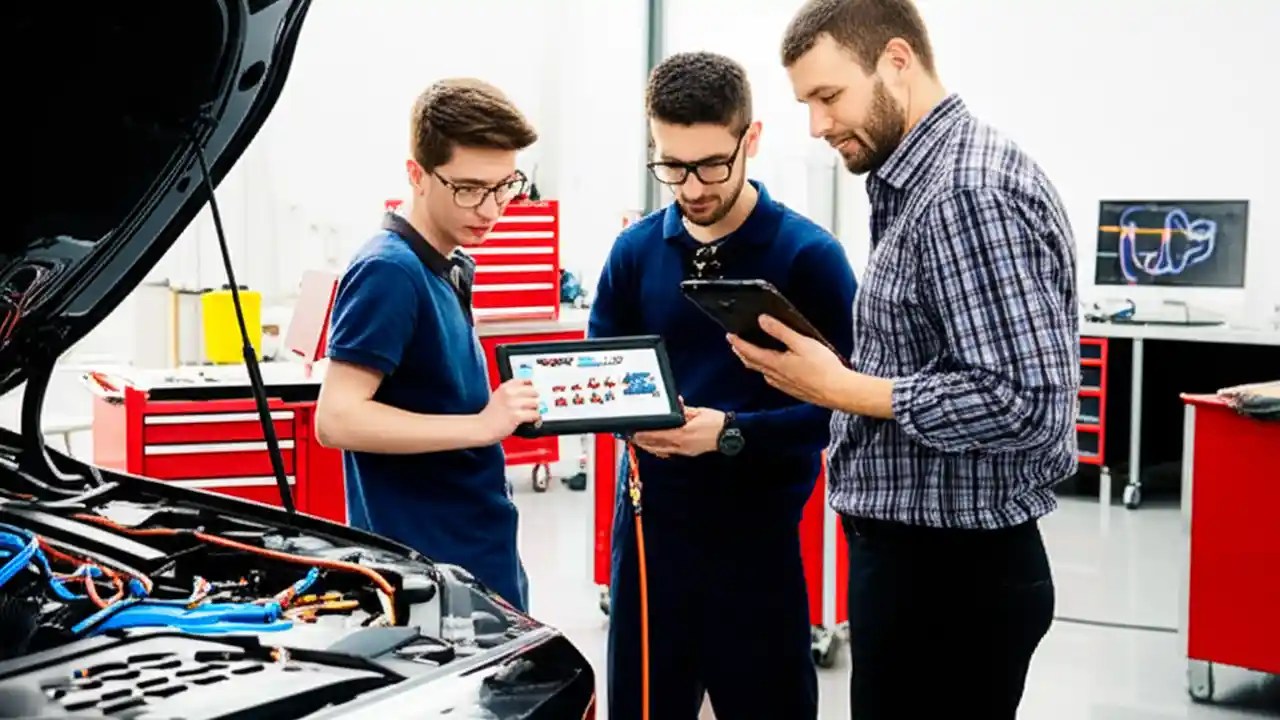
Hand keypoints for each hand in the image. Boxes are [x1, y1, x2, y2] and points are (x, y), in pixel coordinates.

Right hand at [478, 378, 540, 442]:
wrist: (482, 428)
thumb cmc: (491, 415)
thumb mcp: (499, 396)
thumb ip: (512, 391)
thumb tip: (529, 389)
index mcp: (505, 387)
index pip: (525, 380)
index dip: (531, 386)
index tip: (533, 391)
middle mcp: (509, 394)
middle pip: (533, 391)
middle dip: (534, 398)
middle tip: (532, 404)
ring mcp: (513, 404)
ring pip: (535, 403)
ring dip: (535, 409)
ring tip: (530, 413)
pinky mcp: (516, 416)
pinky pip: (534, 414)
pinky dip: (535, 418)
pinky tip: (531, 419)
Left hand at [632, 405, 724, 457]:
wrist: (729, 435)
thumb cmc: (716, 423)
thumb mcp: (697, 412)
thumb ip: (683, 410)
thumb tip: (674, 404)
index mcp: (682, 433)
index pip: (657, 435)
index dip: (644, 434)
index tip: (634, 432)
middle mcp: (681, 445)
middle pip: (656, 445)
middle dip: (642, 441)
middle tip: (632, 437)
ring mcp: (684, 451)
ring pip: (661, 451)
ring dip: (649, 447)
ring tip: (640, 441)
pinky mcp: (688, 453)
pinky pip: (669, 453)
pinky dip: (659, 450)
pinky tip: (655, 447)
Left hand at [728, 314, 848, 407]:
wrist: (838, 392)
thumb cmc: (823, 368)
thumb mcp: (802, 343)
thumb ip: (781, 331)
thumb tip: (762, 320)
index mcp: (775, 363)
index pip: (749, 352)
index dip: (738, 343)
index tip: (729, 335)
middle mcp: (775, 376)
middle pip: (752, 363)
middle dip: (741, 352)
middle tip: (735, 344)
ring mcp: (782, 384)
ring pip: (761, 371)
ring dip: (752, 361)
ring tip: (749, 354)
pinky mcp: (791, 389)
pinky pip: (772, 378)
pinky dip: (765, 369)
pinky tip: (772, 368)